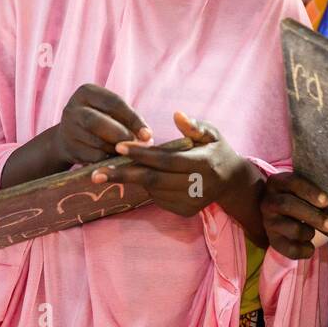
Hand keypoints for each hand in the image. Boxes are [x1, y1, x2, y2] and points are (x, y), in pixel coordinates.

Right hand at [50, 83, 151, 165]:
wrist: (68, 137)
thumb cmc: (100, 121)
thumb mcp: (111, 112)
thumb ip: (128, 120)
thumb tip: (147, 138)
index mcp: (87, 92)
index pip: (114, 103)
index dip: (133, 119)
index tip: (148, 135)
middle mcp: (73, 108)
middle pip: (98, 122)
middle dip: (121, 136)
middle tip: (138, 147)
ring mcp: (67, 129)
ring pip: (95, 142)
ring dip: (116, 150)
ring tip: (130, 154)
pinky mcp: (68, 148)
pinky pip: (91, 157)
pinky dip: (107, 161)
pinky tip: (117, 162)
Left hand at [91, 112, 244, 217]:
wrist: (231, 181)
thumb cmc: (216, 150)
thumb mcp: (211, 133)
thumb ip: (194, 126)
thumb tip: (177, 115)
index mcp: (203, 163)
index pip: (166, 159)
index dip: (142, 154)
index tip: (119, 147)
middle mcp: (197, 186)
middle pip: (153, 180)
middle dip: (123, 175)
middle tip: (96, 174)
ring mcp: (191, 202)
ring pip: (153, 190)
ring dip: (132, 180)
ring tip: (113, 171)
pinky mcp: (185, 212)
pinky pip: (158, 199)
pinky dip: (146, 187)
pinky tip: (140, 177)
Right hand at [261, 172, 327, 258]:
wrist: (285, 217)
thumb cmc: (302, 199)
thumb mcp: (305, 190)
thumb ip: (316, 193)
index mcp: (278, 183)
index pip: (292, 183)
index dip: (310, 192)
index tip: (326, 201)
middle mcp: (269, 201)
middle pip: (288, 205)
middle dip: (313, 216)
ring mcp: (269, 222)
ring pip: (292, 228)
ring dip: (310, 232)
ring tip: (316, 232)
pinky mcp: (273, 240)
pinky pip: (289, 249)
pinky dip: (304, 250)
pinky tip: (310, 247)